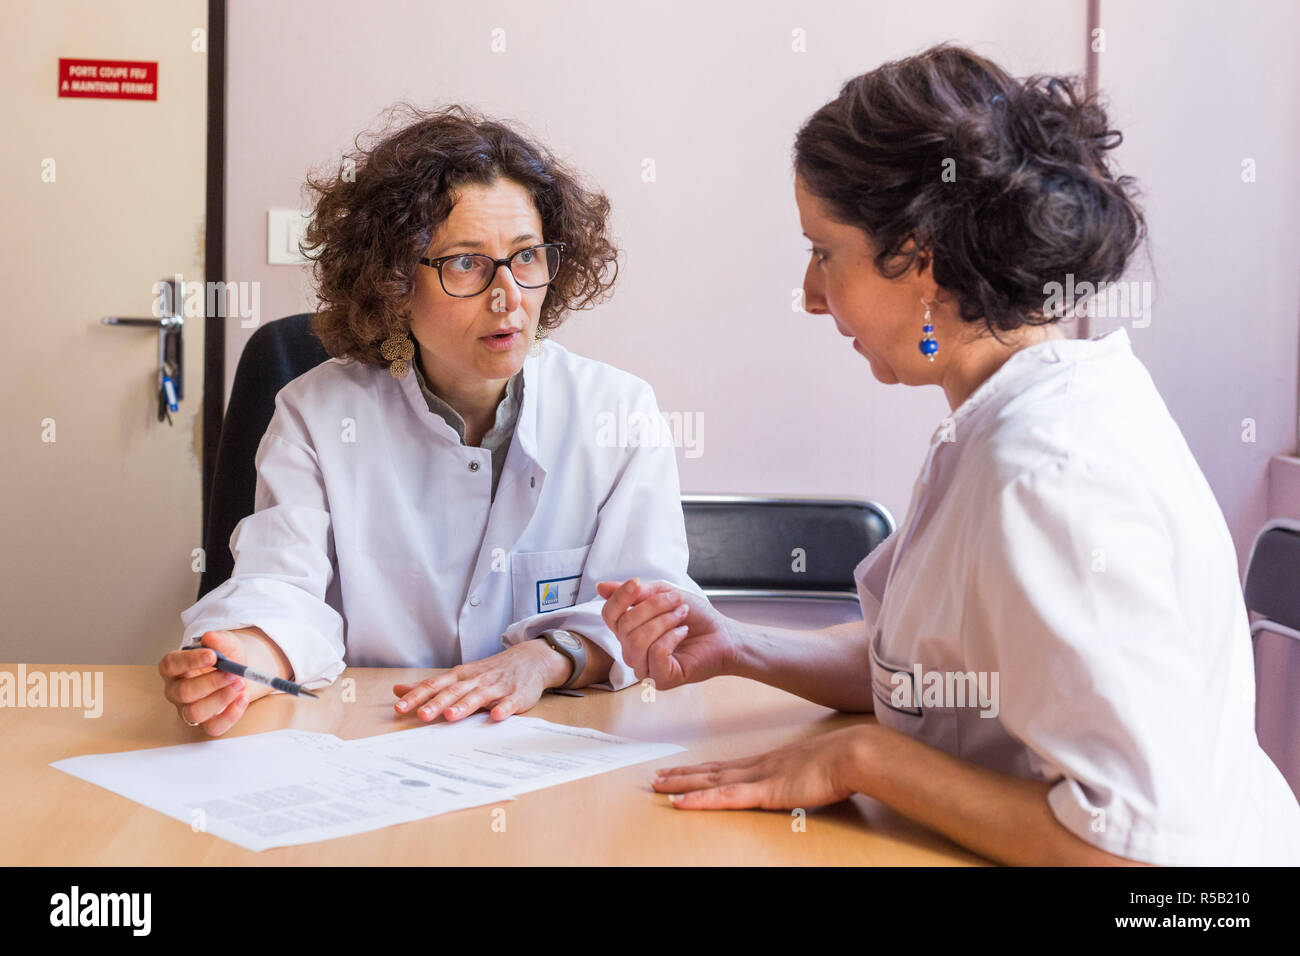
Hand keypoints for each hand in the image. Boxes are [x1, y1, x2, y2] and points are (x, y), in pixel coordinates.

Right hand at [158, 630, 250, 735]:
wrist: (237, 672)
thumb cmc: (223, 658)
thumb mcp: (225, 644)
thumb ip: (219, 640)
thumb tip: (210, 637)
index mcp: (173, 667)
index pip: (171, 665)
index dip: (190, 661)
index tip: (212, 655)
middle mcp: (176, 690)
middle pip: (184, 692)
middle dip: (211, 682)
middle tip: (234, 673)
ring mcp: (188, 709)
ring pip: (195, 713)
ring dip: (221, 699)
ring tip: (240, 684)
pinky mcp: (205, 722)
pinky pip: (213, 727)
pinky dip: (230, 715)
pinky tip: (243, 699)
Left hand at [392, 639, 567, 722]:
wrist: (530, 659)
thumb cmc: (490, 672)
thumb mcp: (459, 675)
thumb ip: (431, 686)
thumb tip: (398, 690)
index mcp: (460, 677)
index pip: (434, 686)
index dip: (416, 697)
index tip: (399, 708)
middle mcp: (476, 680)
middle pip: (453, 691)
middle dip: (436, 703)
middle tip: (421, 715)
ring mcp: (496, 687)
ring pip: (478, 696)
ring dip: (464, 705)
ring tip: (450, 716)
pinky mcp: (516, 695)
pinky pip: (509, 702)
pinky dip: (503, 709)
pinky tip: (496, 716)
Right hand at [596, 578, 737, 689]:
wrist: (722, 635)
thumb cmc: (694, 616)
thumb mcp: (664, 595)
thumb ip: (635, 593)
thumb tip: (601, 587)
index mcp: (629, 631)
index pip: (609, 615)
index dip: (619, 597)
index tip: (637, 583)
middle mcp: (631, 651)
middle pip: (625, 625)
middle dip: (654, 607)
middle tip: (677, 602)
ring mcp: (644, 668)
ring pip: (637, 640)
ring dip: (664, 621)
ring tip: (682, 616)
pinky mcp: (660, 679)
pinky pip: (655, 653)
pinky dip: (672, 637)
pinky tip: (683, 633)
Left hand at [651, 725, 866, 809]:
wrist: (853, 754)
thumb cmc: (842, 763)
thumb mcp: (817, 770)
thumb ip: (804, 777)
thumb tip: (805, 783)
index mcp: (770, 762)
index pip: (726, 766)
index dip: (701, 769)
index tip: (682, 769)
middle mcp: (758, 766)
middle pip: (711, 771)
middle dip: (682, 774)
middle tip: (657, 775)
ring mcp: (759, 777)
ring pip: (710, 781)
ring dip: (682, 784)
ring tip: (658, 785)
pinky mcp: (765, 791)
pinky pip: (724, 797)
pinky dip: (699, 800)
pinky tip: (680, 802)